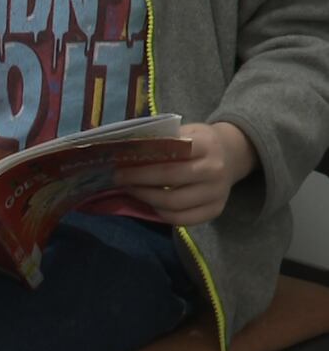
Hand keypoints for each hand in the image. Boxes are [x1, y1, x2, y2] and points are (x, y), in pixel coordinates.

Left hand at [115, 122, 257, 224]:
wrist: (231, 156)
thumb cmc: (198, 142)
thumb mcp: (186, 131)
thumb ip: (163, 140)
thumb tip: (126, 151)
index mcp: (206, 145)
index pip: (171, 155)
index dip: (143, 163)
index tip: (119, 167)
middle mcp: (215, 170)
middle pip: (170, 180)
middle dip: (139, 181)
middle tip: (119, 180)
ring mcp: (217, 193)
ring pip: (174, 204)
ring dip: (147, 199)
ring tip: (132, 191)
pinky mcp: (215, 210)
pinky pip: (182, 219)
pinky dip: (162, 214)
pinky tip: (151, 203)